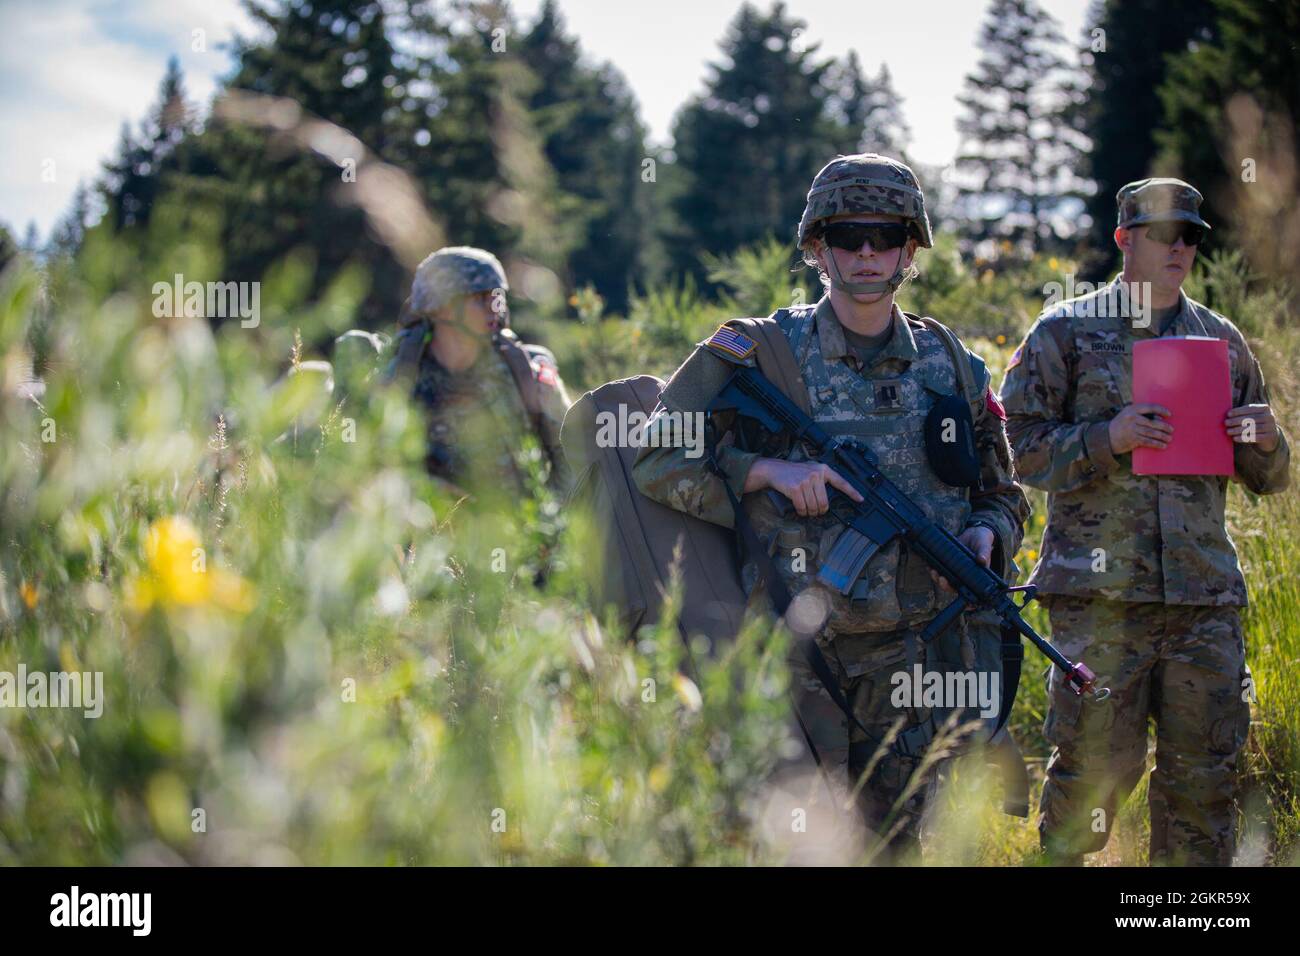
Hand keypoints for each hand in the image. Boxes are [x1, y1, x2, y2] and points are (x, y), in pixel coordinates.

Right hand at [744, 458, 862, 516]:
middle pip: (825, 502)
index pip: (841, 482)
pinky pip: (802, 507)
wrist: (775, 470)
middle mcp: (816, 474)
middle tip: (815, 511)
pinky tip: (799, 508)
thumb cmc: (794, 473)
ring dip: (809, 512)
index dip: (852, 492)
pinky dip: (801, 511)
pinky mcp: (796, 488)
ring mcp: (806, 480)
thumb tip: (829, 499)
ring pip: (813, 507)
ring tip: (806, 508)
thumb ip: (822, 480)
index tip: (861, 500)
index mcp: (823, 469)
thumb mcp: (811, 470)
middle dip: (819, 511)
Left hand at [932, 525, 993, 593]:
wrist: (974, 533)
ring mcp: (954, 569)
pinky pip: (938, 567)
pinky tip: (928, 564)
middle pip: (951, 585)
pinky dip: (932, 567)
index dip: (956, 589)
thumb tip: (982, 560)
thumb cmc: (982, 541)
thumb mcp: (984, 546)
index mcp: (974, 575)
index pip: (965, 588)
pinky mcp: (947, 561)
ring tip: (932, 570)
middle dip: (943, 584)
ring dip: (936, 577)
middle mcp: (963, 575)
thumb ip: (984, 552)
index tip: (948, 584)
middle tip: (940, 578)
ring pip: (943, 578)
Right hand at [1107, 403, 1172, 453]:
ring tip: (1169, 438)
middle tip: (1171, 430)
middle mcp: (1132, 418)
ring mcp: (1132, 429)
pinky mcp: (1132, 439)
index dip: (1161, 410)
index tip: (1169, 414)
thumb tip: (1159, 418)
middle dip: (1164, 427)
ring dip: (1162, 436)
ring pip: (1151, 432)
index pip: (1150, 407)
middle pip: (1153, 422)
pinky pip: (1147, 441)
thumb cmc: (1121, 424)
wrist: (1107, 436)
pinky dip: (1156, 444)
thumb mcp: (1127, 414)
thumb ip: (1140, 413)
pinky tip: (1163, 445)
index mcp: (1132, 409)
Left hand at [1225, 404, 1278, 451]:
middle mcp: (1270, 417)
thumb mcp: (1253, 416)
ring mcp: (1271, 427)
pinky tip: (1235, 438)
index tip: (1228, 414)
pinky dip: (1244, 438)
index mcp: (1265, 408)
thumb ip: (1243, 413)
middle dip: (1237, 421)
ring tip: (1228, 431)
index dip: (1239, 411)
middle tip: (1226, 423)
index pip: (1251, 408)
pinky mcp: (1270, 436)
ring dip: (1238, 430)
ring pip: (1253, 428)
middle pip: (1251, 418)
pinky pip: (1255, 437)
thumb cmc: (1255, 423)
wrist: (1270, 436)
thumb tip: (1227, 414)